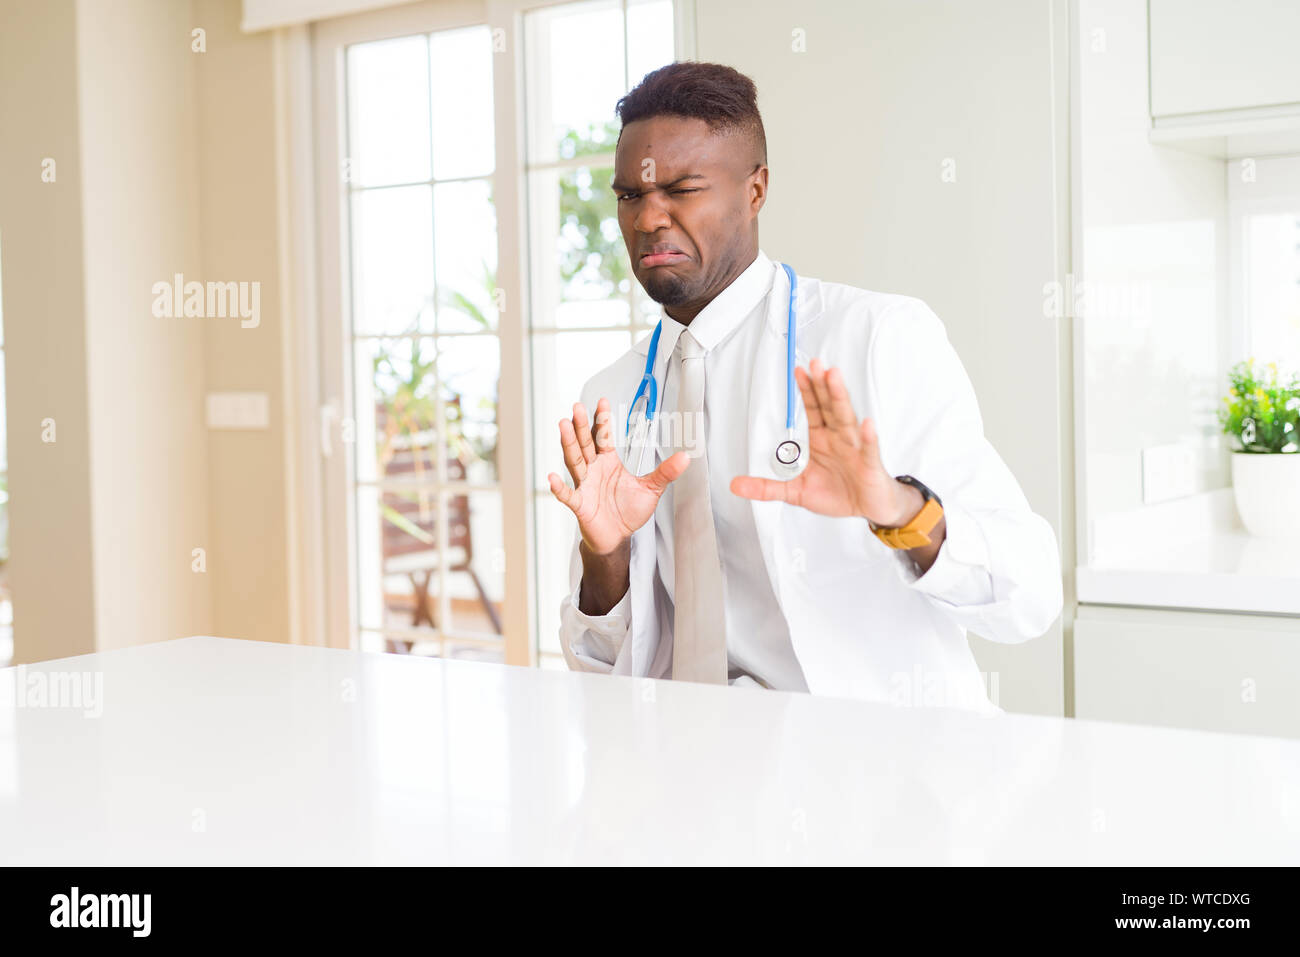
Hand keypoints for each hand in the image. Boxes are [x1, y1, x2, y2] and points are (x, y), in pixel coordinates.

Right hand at [548, 397, 690, 554]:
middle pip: (585, 444)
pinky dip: (559, 488)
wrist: (617, 537)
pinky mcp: (580, 505)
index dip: (602, 420)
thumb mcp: (651, 489)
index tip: (602, 401)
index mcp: (608, 462)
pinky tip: (551, 477)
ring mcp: (584, 486)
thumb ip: (665, 472)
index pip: (603, 437)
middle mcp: (593, 470)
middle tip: (576, 406)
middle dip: (580, 425)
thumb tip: (685, 457)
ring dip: (568, 444)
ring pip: (574, 462)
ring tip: (563, 425)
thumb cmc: (628, 511)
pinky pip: (568, 495)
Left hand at [730, 359, 916, 525]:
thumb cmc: (838, 494)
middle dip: (822, 385)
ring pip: (846, 420)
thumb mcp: (795, 492)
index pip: (814, 409)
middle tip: (815, 364)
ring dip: (839, 398)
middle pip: (829, 407)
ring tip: (834, 378)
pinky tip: (866, 424)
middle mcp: (839, 438)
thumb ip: (767, 487)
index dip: (807, 390)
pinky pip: (868, 450)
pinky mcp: (869, 465)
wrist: (869, 508)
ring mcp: (856, 449)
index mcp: (822, 440)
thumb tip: (737, 485)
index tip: (799, 371)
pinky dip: (868, 437)